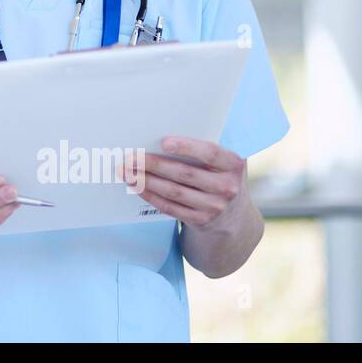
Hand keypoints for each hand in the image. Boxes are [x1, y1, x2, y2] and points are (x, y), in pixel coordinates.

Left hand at [118, 137, 245, 230]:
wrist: (233, 215)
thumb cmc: (219, 177)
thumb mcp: (222, 164)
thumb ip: (201, 153)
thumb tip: (158, 142)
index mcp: (233, 165)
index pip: (209, 153)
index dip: (187, 147)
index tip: (163, 142)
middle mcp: (226, 187)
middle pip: (185, 174)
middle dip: (153, 164)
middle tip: (131, 157)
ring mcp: (214, 207)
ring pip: (174, 192)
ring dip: (146, 181)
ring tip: (128, 172)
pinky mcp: (201, 220)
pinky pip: (170, 207)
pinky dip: (151, 196)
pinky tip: (137, 187)